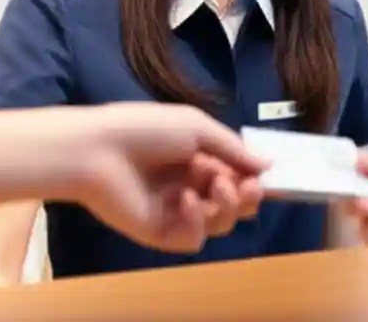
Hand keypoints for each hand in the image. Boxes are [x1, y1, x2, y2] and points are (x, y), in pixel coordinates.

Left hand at [69, 103, 267, 253]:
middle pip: (235, 205)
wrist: (97, 150)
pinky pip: (193, 239)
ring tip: (216, 185)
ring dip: (227, 206)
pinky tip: (186, 201)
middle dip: (247, 196)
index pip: (237, 177)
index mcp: (199, 159)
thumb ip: (233, 149)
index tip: (264, 176)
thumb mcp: (197, 127)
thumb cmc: (146, 129)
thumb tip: (269, 164)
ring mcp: (175, 212)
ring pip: (220, 223)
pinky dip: (197, 222)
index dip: (253, 179)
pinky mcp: (159, 233)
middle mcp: (190, 186)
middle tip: (248, 186)